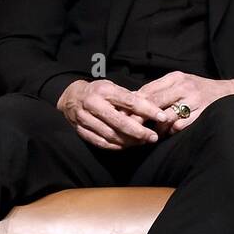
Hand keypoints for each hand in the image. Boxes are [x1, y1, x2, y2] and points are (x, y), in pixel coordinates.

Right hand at [57, 79, 174, 149]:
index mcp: (104, 90)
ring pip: (111, 135)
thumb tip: (152, 108)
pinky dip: (116, 146)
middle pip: (120, 122)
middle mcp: (93, 104)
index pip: (130, 102)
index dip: (148, 110)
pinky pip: (100, 142)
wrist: (70, 97)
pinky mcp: (80, 130)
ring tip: (142, 142)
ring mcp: (85, 118)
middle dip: (139, 132)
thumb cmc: (98, 91)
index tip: (162, 117)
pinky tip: (127, 146)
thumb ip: (129, 98)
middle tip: (154, 137)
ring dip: (129, 141)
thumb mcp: (112, 87)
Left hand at [134, 72, 233, 134]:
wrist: (230, 94)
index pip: (148, 90)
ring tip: (149, 133)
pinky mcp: (202, 114)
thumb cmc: (198, 89)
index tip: (121, 113)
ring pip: (166, 117)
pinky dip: (171, 131)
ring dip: (156, 127)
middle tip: (128, 127)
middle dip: (139, 117)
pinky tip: (166, 133)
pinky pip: (180, 126)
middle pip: (154, 103)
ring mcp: (194, 101)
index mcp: (176, 78)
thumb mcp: (179, 82)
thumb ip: (158, 89)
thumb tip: (133, 98)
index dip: (132, 103)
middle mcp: (184, 87)